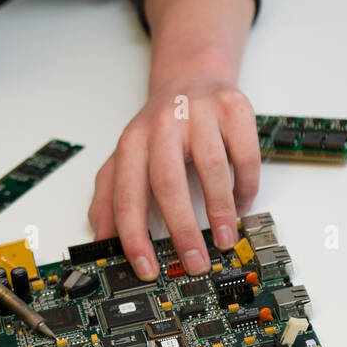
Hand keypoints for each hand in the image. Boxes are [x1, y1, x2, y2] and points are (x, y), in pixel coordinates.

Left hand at [87, 75, 259, 280]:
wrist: (191, 78)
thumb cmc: (160, 129)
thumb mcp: (126, 157)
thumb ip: (108, 195)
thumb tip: (100, 238)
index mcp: (131, 143)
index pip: (126, 195)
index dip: (134, 236)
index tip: (147, 268)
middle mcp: (162, 125)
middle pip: (167, 183)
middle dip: (181, 230)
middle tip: (193, 262)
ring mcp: (199, 113)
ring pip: (212, 167)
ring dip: (220, 211)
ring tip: (225, 240)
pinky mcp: (233, 107)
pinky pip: (245, 153)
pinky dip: (246, 185)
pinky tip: (242, 204)